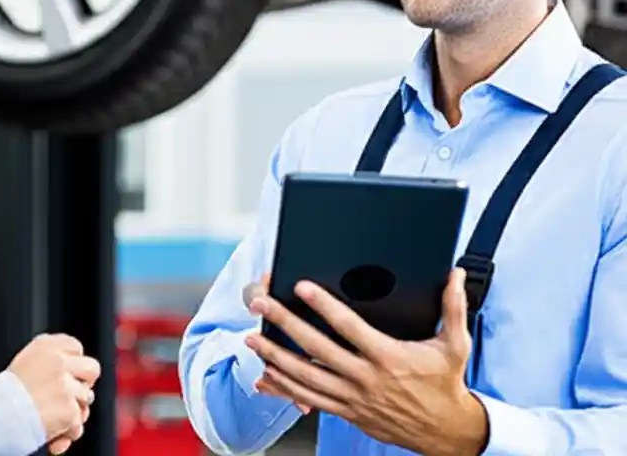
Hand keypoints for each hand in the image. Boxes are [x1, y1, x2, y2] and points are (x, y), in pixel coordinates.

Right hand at [7, 334, 99, 447]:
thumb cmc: (2, 395)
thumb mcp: (24, 364)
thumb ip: (49, 362)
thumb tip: (74, 374)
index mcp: (45, 347)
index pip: (75, 347)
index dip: (74, 364)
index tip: (66, 374)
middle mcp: (58, 362)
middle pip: (92, 368)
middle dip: (85, 383)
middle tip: (70, 394)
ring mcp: (65, 386)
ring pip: (87, 399)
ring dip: (74, 411)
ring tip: (52, 417)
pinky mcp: (69, 410)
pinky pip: (78, 425)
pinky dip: (67, 433)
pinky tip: (52, 434)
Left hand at [243, 268, 488, 455]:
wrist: (448, 432)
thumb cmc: (447, 384)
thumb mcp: (455, 345)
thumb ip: (453, 307)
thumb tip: (455, 274)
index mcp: (389, 357)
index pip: (349, 326)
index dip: (323, 305)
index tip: (301, 286)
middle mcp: (367, 378)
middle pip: (317, 347)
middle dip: (284, 324)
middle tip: (261, 305)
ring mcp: (354, 398)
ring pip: (306, 376)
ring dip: (276, 356)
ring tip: (252, 339)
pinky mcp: (348, 412)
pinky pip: (310, 399)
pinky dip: (286, 387)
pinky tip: (267, 376)